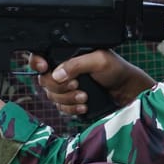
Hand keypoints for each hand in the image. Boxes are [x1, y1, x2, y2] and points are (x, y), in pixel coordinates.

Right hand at [31, 49, 155, 115]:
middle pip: (43, 80)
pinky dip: (71, 109)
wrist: (126, 91)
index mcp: (66, 55)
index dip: (36, 62)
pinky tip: (84, 106)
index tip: (44, 67)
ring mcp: (65, 87)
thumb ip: (76, 64)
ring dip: (67, 99)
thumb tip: (56, 73)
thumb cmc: (116, 70)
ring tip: (84, 97)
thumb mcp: (98, 60)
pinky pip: (60, 108)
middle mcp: (62, 70)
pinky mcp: (70, 101)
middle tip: (76, 85)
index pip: (41, 55)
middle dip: (59, 86)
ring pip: (51, 95)